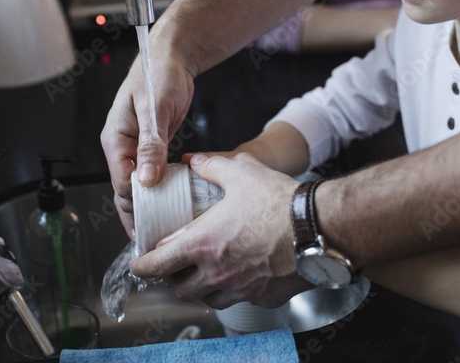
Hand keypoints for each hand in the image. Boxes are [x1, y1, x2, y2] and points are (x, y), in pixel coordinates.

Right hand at [100, 40, 194, 233]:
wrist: (171, 57)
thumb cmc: (159, 74)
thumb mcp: (156, 109)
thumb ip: (152, 144)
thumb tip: (147, 179)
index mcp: (115, 138)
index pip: (122, 182)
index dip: (137, 204)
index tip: (154, 223)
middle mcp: (121, 146)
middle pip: (125, 190)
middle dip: (138, 214)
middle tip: (155, 238)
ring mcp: (135, 147)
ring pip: (138, 185)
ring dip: (149, 204)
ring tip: (163, 228)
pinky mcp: (150, 146)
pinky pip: (151, 174)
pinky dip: (159, 189)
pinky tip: (172, 203)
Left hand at [130, 152, 311, 308]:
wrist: (320, 227)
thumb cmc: (280, 202)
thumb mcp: (241, 171)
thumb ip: (212, 166)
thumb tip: (195, 161)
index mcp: (203, 244)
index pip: (158, 265)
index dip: (143, 266)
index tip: (138, 265)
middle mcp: (218, 272)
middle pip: (180, 289)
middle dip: (172, 280)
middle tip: (174, 267)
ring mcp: (241, 289)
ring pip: (209, 299)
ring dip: (202, 288)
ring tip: (206, 272)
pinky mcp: (264, 298)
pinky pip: (241, 300)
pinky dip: (235, 290)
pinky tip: (242, 274)